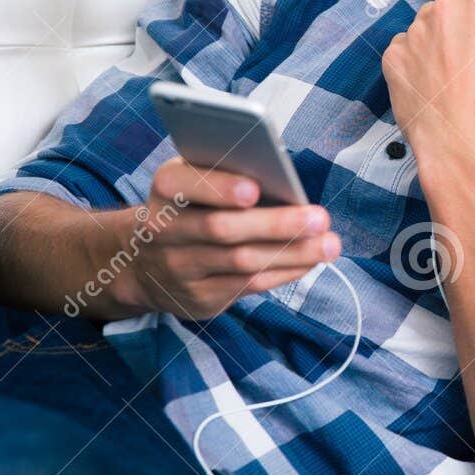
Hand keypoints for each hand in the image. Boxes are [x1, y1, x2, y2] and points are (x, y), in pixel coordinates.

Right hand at [112, 157, 339, 320]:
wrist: (145, 262)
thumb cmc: (191, 207)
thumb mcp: (197, 181)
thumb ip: (229, 175)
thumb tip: (286, 183)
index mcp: (165, 188)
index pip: (181, 184)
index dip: (217, 187)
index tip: (253, 190)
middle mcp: (164, 230)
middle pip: (221, 228)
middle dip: (275, 224)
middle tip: (319, 218)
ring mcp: (179, 268)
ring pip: (241, 262)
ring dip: (292, 253)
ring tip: (329, 245)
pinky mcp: (198, 298)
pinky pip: (247, 285)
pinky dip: (283, 272)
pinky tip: (310, 261)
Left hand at [380, 0, 474, 175]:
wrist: (463, 146)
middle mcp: (446, 9)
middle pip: (461, 4)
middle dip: (471, 23)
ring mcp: (414, 31)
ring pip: (431, 24)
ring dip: (442, 39)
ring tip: (455, 75)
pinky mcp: (393, 55)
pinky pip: (407, 47)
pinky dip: (418, 59)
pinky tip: (433, 84)